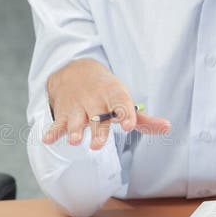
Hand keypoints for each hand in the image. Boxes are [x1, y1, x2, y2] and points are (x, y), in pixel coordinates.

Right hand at [44, 59, 169, 149]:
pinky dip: (52, 131)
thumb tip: (167, 127)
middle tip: (98, 146)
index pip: (121, 104)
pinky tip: (48, 140)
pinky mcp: (64, 112)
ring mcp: (78, 106)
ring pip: (77, 120)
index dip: (126, 114)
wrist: (74, 70)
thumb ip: (143, 119)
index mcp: (114, 95)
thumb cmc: (106, 92)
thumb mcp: (124, 99)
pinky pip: (57, 122)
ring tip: (75, 141)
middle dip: (98, 132)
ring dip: (75, 130)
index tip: (129, 125)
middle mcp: (95, 100)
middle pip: (98, 118)